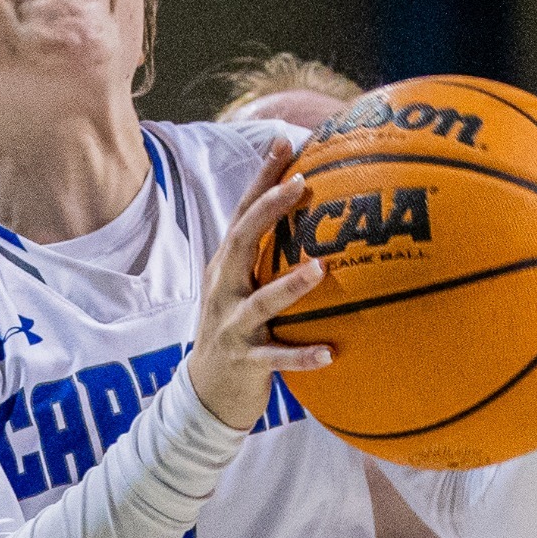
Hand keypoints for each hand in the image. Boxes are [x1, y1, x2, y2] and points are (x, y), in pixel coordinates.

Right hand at [188, 137, 332, 428]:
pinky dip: (302, 356)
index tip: (285, 143)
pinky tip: (330, 353)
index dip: (261, 179)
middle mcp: (224, 290)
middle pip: (241, 242)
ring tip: (320, 269)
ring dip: (289, 285)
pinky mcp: (245, 362)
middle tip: (301, 185)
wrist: (206, 394)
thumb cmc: (237, 332)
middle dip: (268, 211)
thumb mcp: (243, 290)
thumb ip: (268, 260)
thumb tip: (318, 224)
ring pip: (261, 302)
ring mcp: (233, 326)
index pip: (242, 214)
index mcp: (226, 268)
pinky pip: (276, 359)